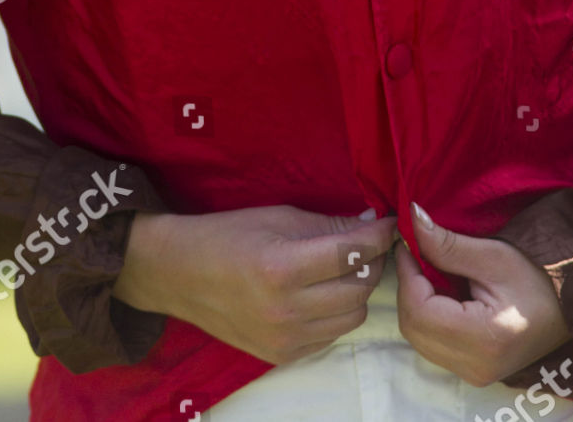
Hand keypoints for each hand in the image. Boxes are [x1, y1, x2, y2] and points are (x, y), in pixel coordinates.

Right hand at [113, 205, 398, 364]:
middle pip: (359, 288)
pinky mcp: (282, 355)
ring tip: (349, 267)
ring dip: (358, 289)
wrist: (182, 274)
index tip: (390, 221)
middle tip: (370, 243)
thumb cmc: (230, 235)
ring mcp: (284, 338)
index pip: (352, 252)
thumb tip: (372, 224)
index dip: (378, 235)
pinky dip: (338, 312)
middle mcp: (285, 310)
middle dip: (373, 261)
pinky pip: (331, 335)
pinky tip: (326, 292)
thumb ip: (328, 225)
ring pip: (352, 316)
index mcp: (282, 268)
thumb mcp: (279, 217)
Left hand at [394, 202, 570, 386]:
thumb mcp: (493, 255)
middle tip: (414, 253)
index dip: (406, 273)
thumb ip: (447, 245)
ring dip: (415, 301)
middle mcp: (474, 366)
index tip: (406, 243)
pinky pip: (432, 344)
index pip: (419, 310)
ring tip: (427, 270)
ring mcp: (473, 374)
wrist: (569, 309)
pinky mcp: (472, 372)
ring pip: (418, 339)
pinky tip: (439, 292)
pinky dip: (426, 316)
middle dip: (408, 287)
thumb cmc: (537, 277)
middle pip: (413, 328)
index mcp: (482, 338)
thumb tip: (412, 220)